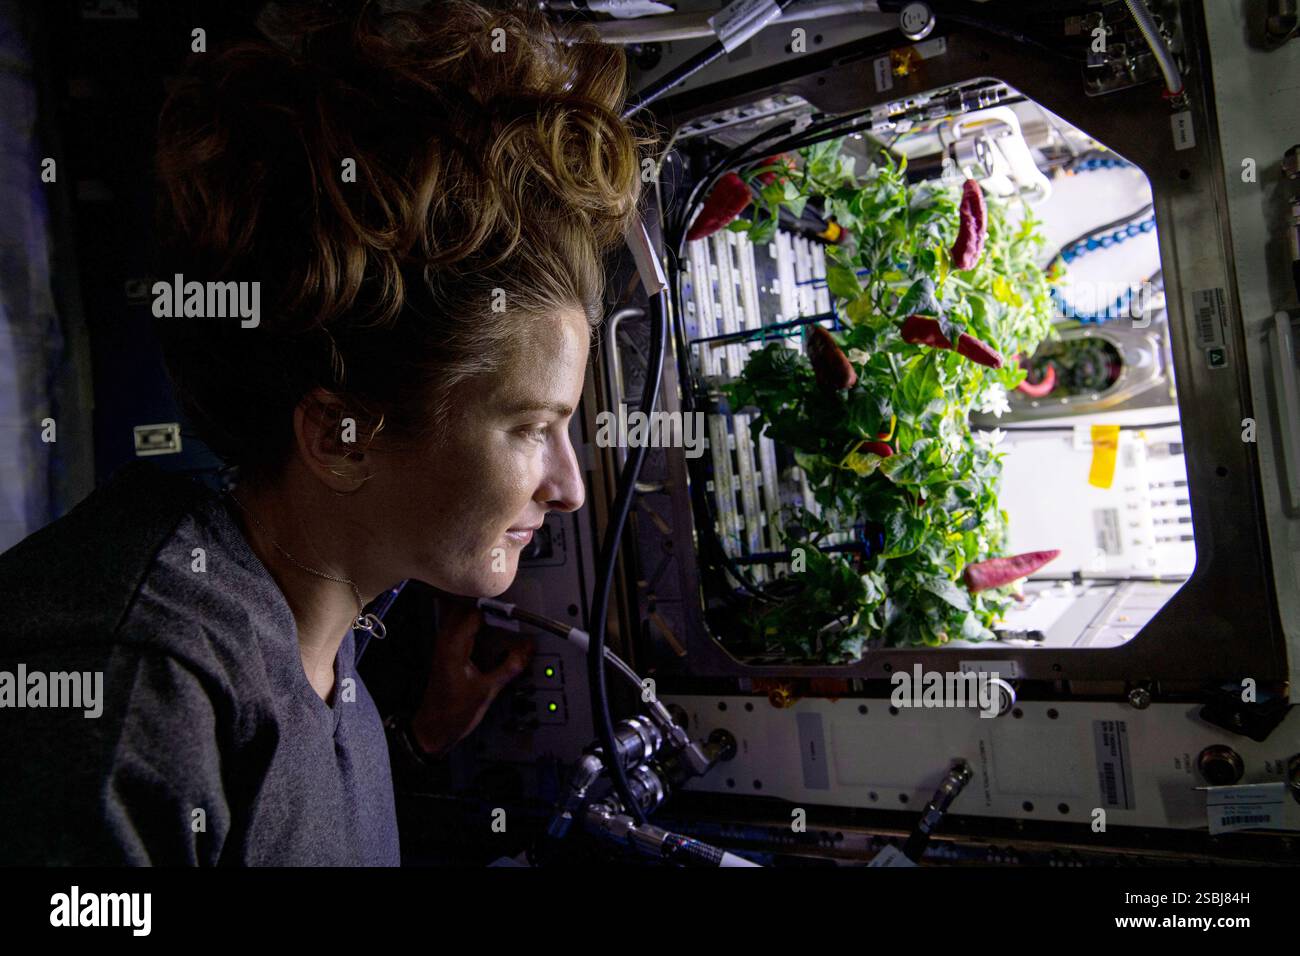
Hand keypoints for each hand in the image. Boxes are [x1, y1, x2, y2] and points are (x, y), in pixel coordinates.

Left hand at [409, 604, 534, 757]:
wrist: (434, 728)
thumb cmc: (453, 712)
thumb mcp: (487, 690)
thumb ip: (509, 667)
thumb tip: (527, 649)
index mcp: (454, 646)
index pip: (473, 612)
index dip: (493, 605)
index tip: (511, 605)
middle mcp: (445, 641)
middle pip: (460, 605)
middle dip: (481, 600)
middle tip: (504, 601)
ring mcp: (443, 645)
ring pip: (456, 613)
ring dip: (475, 608)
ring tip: (497, 609)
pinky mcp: (446, 652)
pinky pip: (458, 626)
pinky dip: (471, 620)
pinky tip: (486, 625)